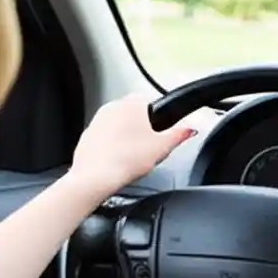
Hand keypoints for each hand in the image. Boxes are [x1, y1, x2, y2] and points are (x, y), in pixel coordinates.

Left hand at [70, 94, 195, 193]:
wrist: (95, 177)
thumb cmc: (126, 160)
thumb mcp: (163, 147)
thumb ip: (179, 134)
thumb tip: (190, 128)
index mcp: (132, 104)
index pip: (150, 99)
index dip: (158, 116)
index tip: (160, 130)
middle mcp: (112, 107)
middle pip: (133, 112)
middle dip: (142, 126)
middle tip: (149, 146)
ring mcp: (97, 121)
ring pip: (118, 124)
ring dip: (125, 135)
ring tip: (132, 155)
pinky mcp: (87, 136)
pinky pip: (104, 137)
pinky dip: (111, 145)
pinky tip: (118, 159)